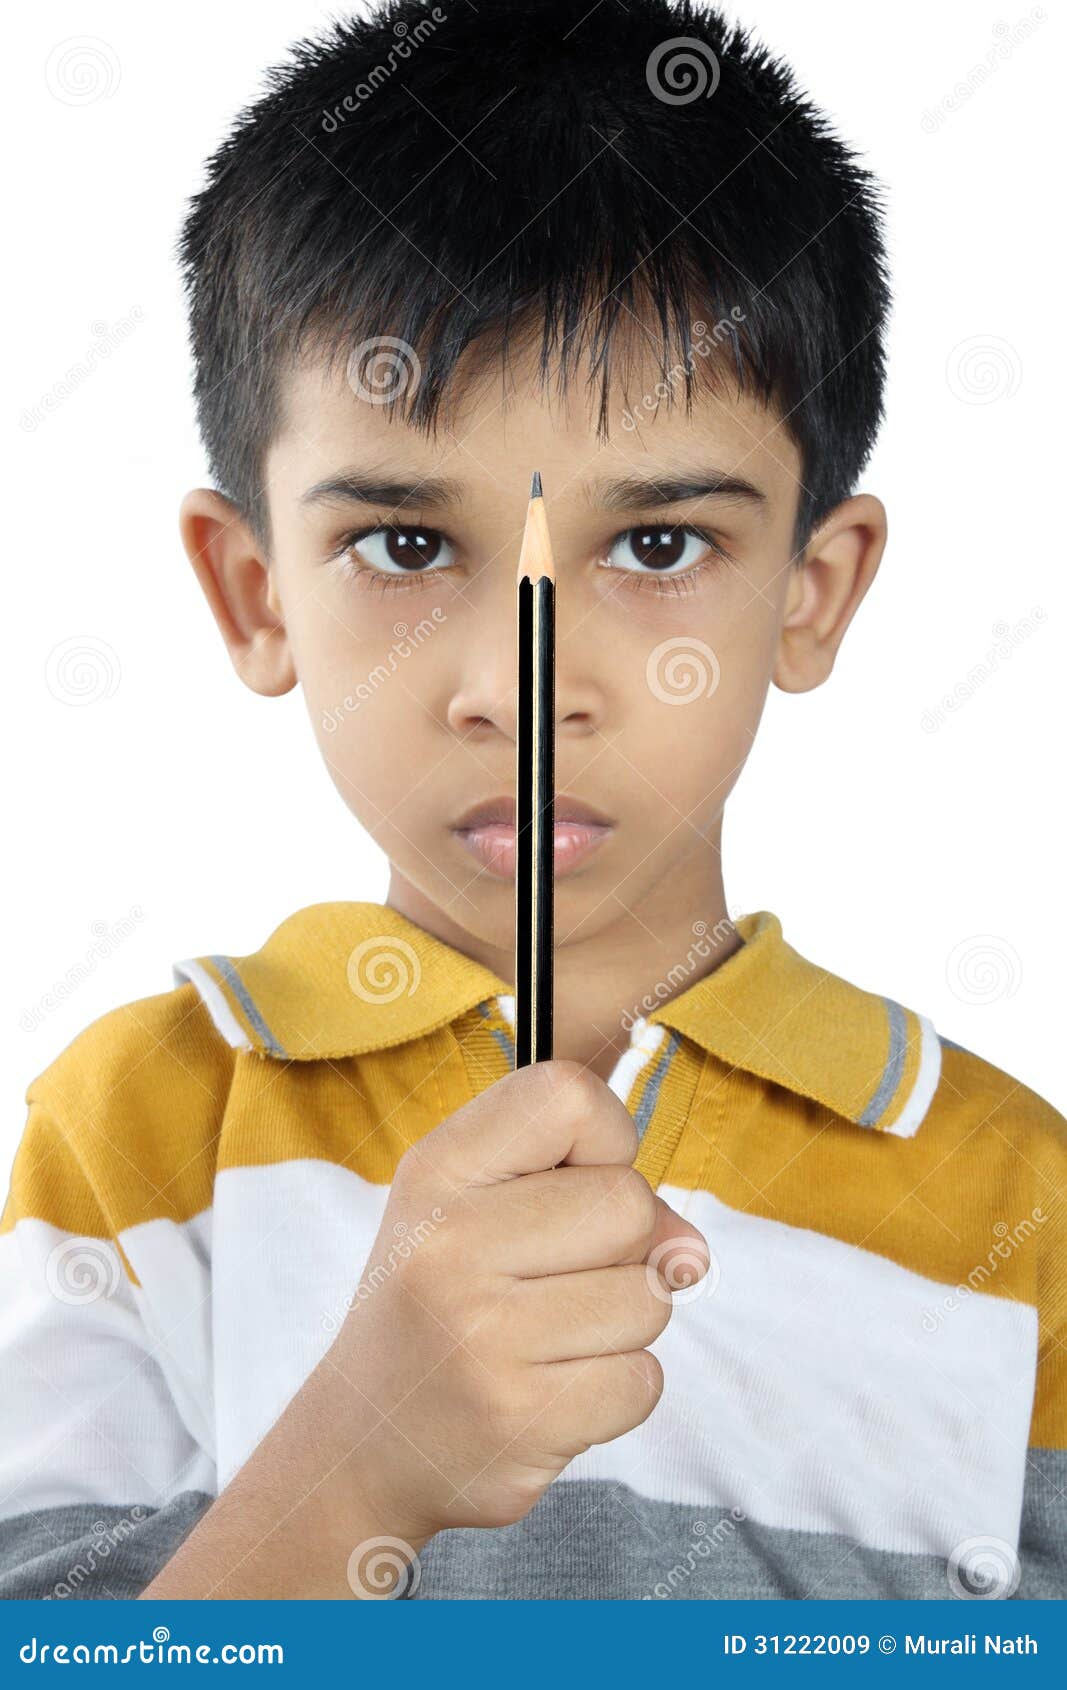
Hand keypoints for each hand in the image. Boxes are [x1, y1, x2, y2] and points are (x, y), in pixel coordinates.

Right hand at [326, 1058, 710, 1547]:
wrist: (369, 1440)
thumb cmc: (445, 1297)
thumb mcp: (478, 1202)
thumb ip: (591, 1180)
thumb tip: (690, 1249)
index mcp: (437, 1170)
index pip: (568, 1095)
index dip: (605, 1136)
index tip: (573, 1178)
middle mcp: (449, 1245)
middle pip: (629, 1203)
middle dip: (622, 1243)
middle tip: (554, 1275)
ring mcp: (483, 1339)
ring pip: (649, 1298)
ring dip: (623, 1321)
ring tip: (549, 1335)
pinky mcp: (521, 1421)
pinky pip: (643, 1382)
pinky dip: (616, 1388)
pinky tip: (552, 1389)